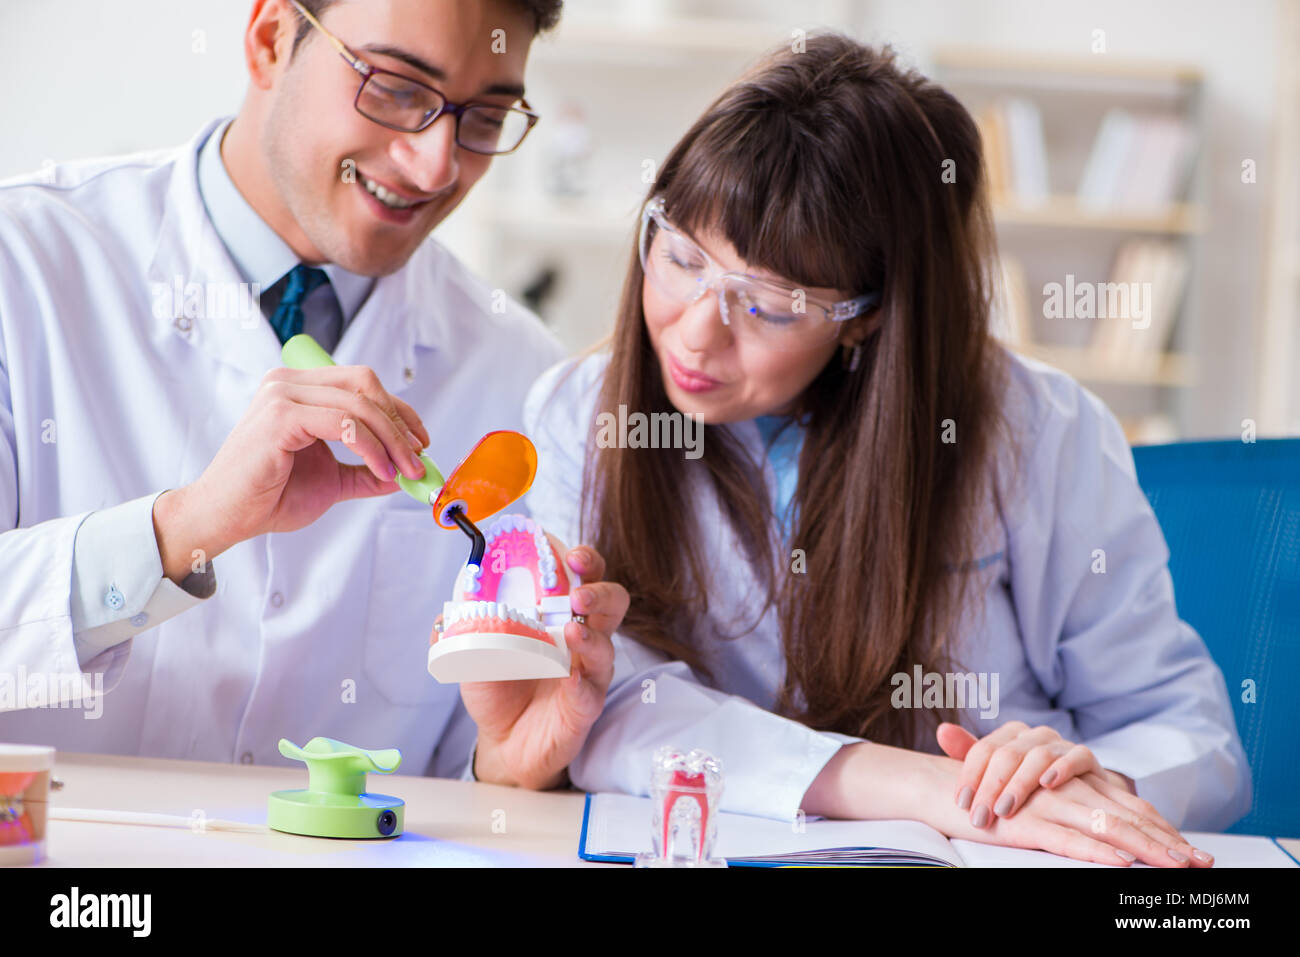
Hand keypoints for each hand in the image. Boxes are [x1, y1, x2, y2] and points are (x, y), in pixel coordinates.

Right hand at [153, 365, 428, 582]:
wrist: (226, 517)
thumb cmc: (268, 496)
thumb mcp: (332, 480)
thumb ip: (366, 471)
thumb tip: (405, 472)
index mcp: (299, 389)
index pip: (362, 384)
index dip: (398, 410)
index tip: (420, 440)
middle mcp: (289, 383)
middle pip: (365, 385)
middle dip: (399, 422)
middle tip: (417, 457)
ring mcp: (282, 395)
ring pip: (359, 405)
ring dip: (391, 440)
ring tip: (404, 471)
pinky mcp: (280, 416)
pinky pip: (344, 424)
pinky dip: (371, 447)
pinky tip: (382, 470)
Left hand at [459, 541, 628, 789]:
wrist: (503, 742)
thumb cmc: (498, 687)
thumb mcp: (474, 653)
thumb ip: (462, 630)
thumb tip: (442, 615)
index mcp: (559, 614)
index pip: (585, 576)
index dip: (585, 560)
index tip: (570, 556)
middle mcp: (583, 637)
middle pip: (613, 603)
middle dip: (600, 591)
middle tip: (577, 594)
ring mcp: (588, 672)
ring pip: (606, 647)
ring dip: (591, 635)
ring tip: (571, 630)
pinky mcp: (585, 706)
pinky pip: (591, 692)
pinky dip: (581, 682)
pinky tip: (570, 677)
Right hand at [918, 752, 1213, 866]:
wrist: (944, 788)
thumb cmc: (993, 796)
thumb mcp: (1038, 800)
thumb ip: (1074, 804)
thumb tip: (1112, 824)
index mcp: (1072, 784)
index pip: (1126, 804)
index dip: (1159, 827)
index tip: (1191, 850)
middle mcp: (1067, 790)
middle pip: (1126, 817)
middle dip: (1165, 842)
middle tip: (1200, 863)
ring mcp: (1047, 806)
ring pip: (1105, 827)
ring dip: (1144, 848)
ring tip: (1175, 865)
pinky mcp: (1025, 824)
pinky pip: (1067, 839)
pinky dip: (1095, 852)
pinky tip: (1120, 863)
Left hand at [937, 720, 1134, 827]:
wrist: (1081, 792)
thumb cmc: (1031, 784)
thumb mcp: (999, 772)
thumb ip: (969, 751)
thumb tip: (941, 730)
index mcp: (1009, 736)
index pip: (983, 749)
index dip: (970, 776)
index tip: (961, 803)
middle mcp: (1033, 735)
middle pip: (1006, 754)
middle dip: (990, 787)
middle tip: (979, 817)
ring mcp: (1060, 744)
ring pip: (1037, 756)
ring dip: (1019, 784)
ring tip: (1004, 809)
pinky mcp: (1086, 757)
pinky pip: (1076, 756)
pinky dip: (1062, 768)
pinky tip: (1048, 784)